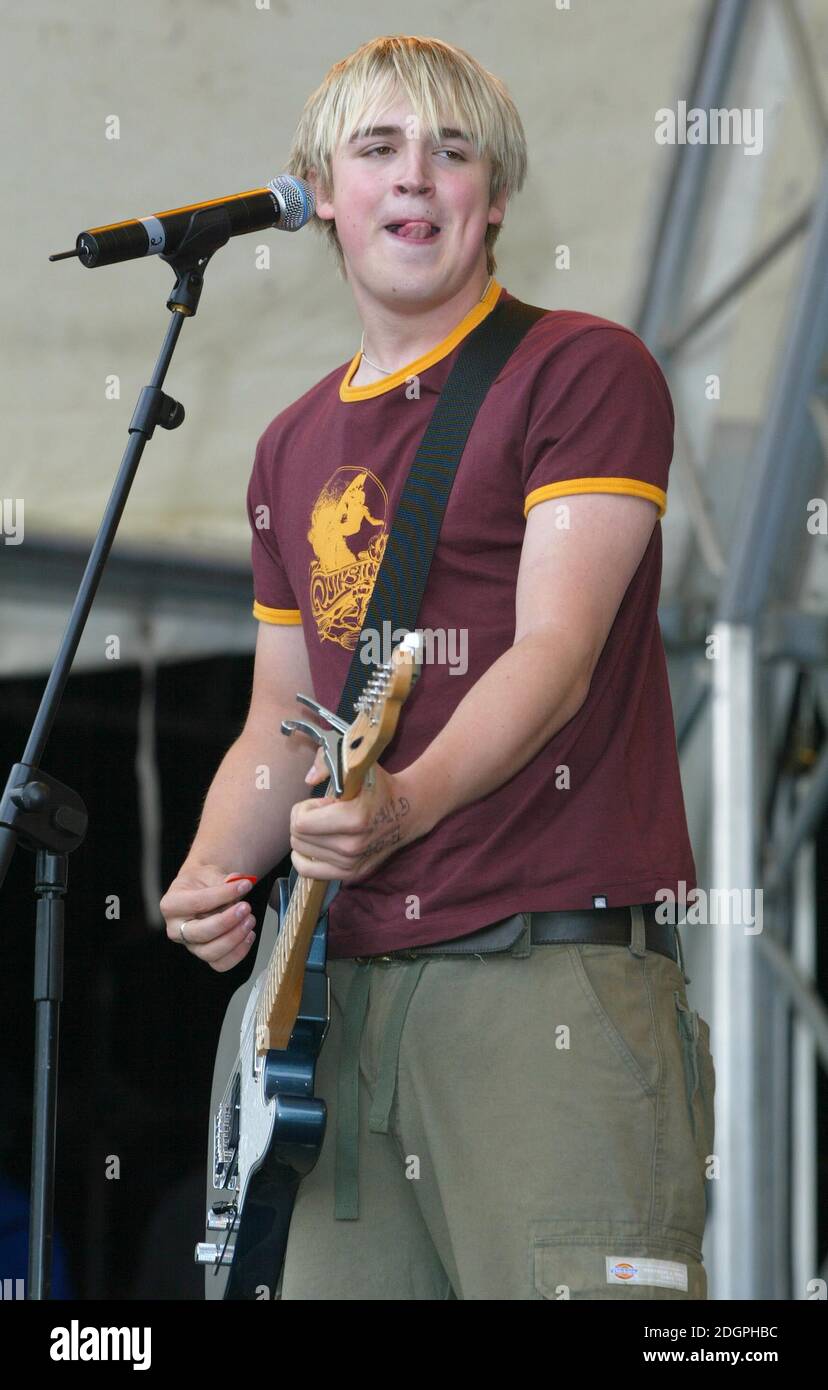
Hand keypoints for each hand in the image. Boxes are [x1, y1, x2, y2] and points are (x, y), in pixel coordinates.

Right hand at [160, 864, 257, 972]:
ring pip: (210, 952)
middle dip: (227, 921)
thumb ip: (224, 880)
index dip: (223, 894)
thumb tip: (238, 882)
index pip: (197, 902)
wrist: (203, 890)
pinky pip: (220, 964)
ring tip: (249, 920)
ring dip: (234, 938)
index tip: (244, 885)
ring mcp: (190, 944)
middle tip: (246, 907)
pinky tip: (248, 935)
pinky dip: (238, 953)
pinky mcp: (204, 954)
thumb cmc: (203, 883)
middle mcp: (176, 929)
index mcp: (171, 905)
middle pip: (200, 933)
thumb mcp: (209, 873)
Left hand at [290, 749, 423, 883]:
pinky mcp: (351, 875)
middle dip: (304, 821)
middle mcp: (352, 846)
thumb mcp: (358, 764)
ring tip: (329, 826)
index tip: (322, 802)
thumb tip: (309, 779)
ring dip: (309, 836)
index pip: (301, 822)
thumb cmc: (379, 786)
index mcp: (355, 818)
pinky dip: (303, 857)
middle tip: (325, 813)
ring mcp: (352, 864)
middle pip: (297, 838)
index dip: (304, 808)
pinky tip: (314, 844)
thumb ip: (329, 762)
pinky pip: (309, 871)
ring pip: (301, 852)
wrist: (407, 812)